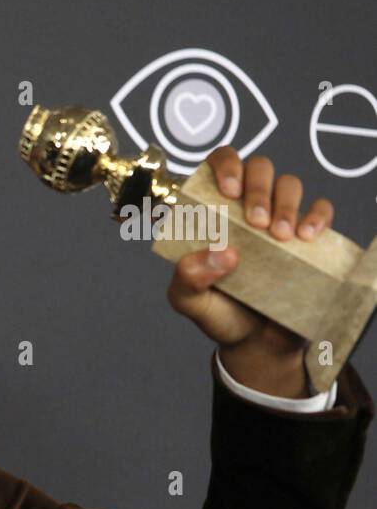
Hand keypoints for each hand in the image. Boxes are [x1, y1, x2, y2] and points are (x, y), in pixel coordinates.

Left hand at [165, 146, 334, 397]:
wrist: (255, 344)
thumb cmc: (218, 313)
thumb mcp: (189, 301)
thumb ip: (188, 278)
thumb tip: (220, 252)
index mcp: (211, 213)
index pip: (219, 165)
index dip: (225, 165)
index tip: (228, 191)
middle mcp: (245, 209)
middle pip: (259, 168)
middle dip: (259, 188)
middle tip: (257, 223)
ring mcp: (278, 219)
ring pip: (290, 184)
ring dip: (286, 203)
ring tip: (279, 237)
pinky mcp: (307, 235)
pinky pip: (321, 208)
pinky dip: (317, 215)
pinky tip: (307, 236)